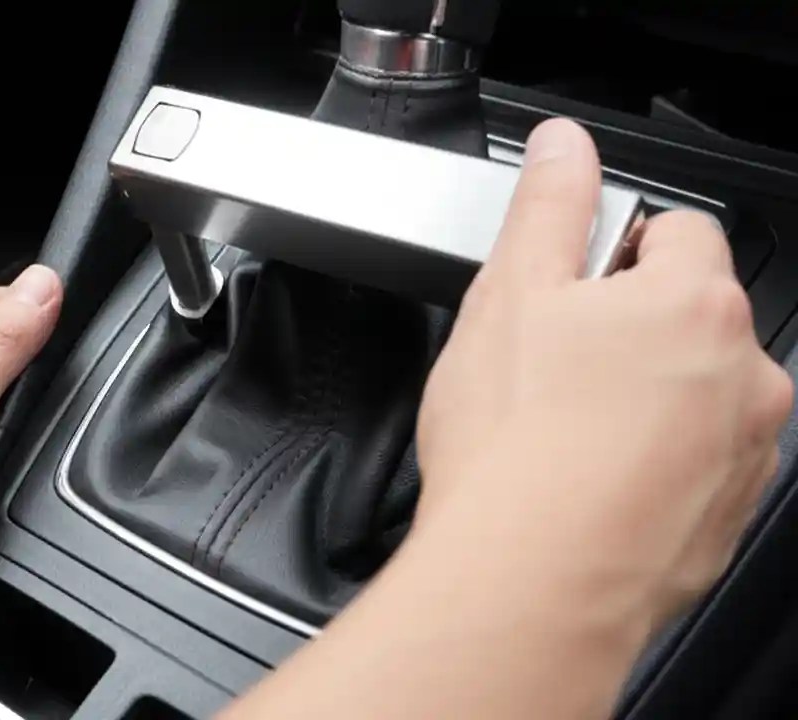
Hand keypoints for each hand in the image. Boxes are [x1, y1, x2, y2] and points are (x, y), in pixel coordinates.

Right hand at [416, 119, 792, 630]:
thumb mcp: (510, 295)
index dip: (612, 252)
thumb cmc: (516, 448)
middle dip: (628, 329)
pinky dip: (649, 465)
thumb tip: (565, 145)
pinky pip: (692, 466)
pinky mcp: (724, 517)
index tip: (569, 291)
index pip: (677, 231)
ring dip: (642, 398)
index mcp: (697, 304)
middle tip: (551, 367)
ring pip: (694, 395)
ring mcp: (743, 453)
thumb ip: (549, 205)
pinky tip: (582, 480)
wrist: (529, 581)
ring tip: (561, 433)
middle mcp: (745, 375)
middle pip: (690, 316)